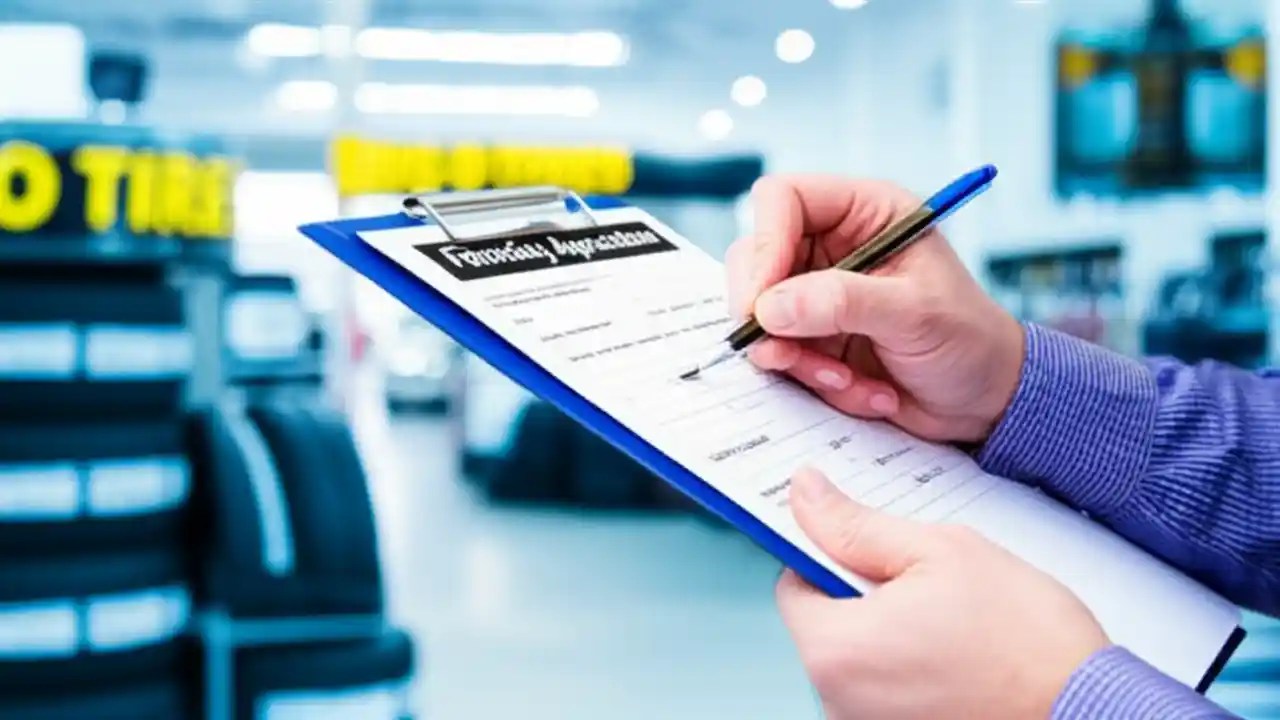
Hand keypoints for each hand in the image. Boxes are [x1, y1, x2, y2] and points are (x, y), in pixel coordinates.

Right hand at [725, 175, 1024, 442]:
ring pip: (760, 312)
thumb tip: (771, 307)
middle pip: (756, 257)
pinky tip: (857, 388)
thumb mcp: (913, 314)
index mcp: (864, 212)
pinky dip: (809, 378)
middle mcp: (833, 246)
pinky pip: (779, 352)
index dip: (765, 243)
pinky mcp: (811, 336)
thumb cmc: (968, 340)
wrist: (982, 400)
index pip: (783, 200)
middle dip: (767, 311)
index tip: (763, 299)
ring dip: (794, 355)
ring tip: (843, 378)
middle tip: (781, 350)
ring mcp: (817, 294)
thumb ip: (841, 303)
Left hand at [778, 469, 1107, 719]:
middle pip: (826, 624)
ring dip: (891, 635)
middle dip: (867, 597)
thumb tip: (806, 493)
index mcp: (834, 649)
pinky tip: (956, 660)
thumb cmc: (1028, 642)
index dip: (832, 554)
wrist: (1089, 712)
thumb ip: (858, 525)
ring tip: (953, 628)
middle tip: (928, 588)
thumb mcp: (941, 552)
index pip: (794, 582)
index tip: (871, 549)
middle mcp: (836, 700)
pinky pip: (885, 692)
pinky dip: (911, 672)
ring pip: (858, 659)